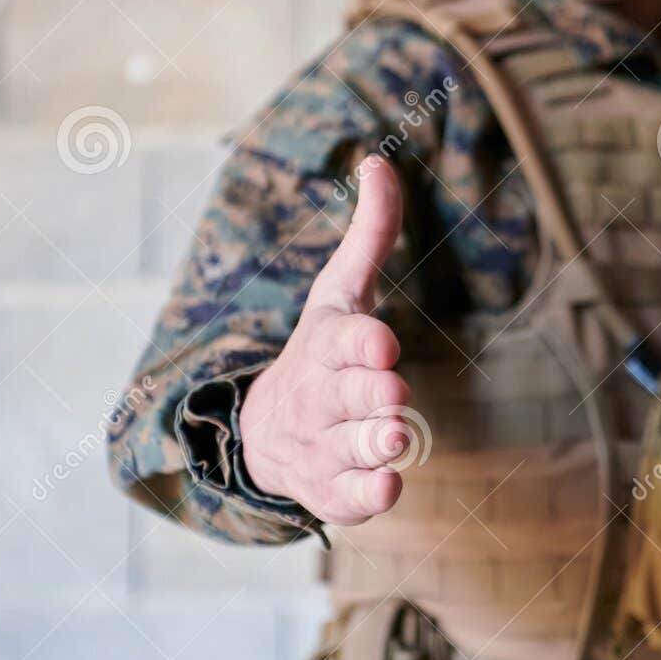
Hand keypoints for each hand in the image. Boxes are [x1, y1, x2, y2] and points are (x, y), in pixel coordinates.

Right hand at [238, 155, 410, 525]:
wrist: (263, 433)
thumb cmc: (323, 353)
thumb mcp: (341, 292)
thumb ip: (369, 234)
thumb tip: (378, 161)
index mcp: (324, 345)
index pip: (339, 339)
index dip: (361, 341)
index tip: (383, 340)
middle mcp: (319, 396)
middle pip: (344, 394)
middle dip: (369, 391)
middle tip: (392, 390)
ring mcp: (321, 446)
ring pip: (348, 446)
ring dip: (372, 441)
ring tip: (396, 436)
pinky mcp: (332, 491)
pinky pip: (348, 498)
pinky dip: (366, 494)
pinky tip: (388, 484)